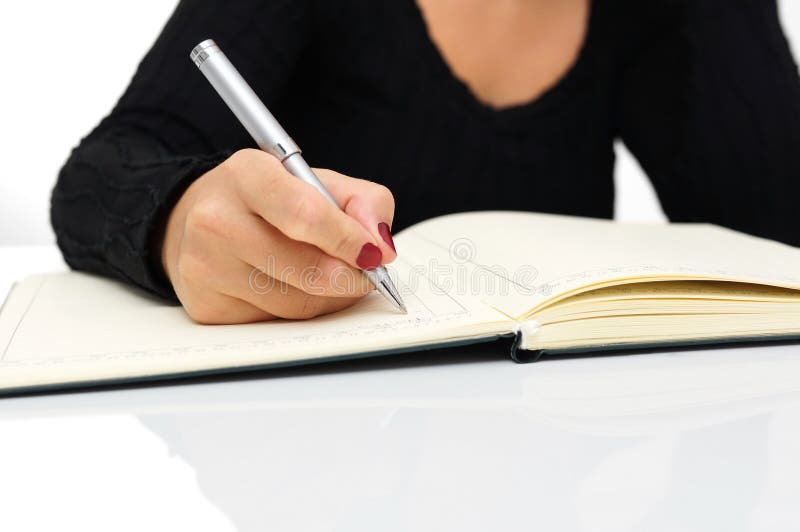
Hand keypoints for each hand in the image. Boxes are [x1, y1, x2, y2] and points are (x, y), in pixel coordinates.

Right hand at [161, 149, 396, 323]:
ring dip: (330, 298)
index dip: (347, 239)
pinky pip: (276, 323)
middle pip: (304, 267)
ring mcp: (205, 267)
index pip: (305, 214)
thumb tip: (380, 245)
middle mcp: (216, 220)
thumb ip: (362, 201)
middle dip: (349, 277)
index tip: (376, 255)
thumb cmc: (266, 200)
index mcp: (247, 175)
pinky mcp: (206, 306)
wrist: (195, 219)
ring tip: (333, 277)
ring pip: (295, 303)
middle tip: (367, 274)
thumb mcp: (315, 181)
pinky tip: (295, 289)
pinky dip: (301, 313)